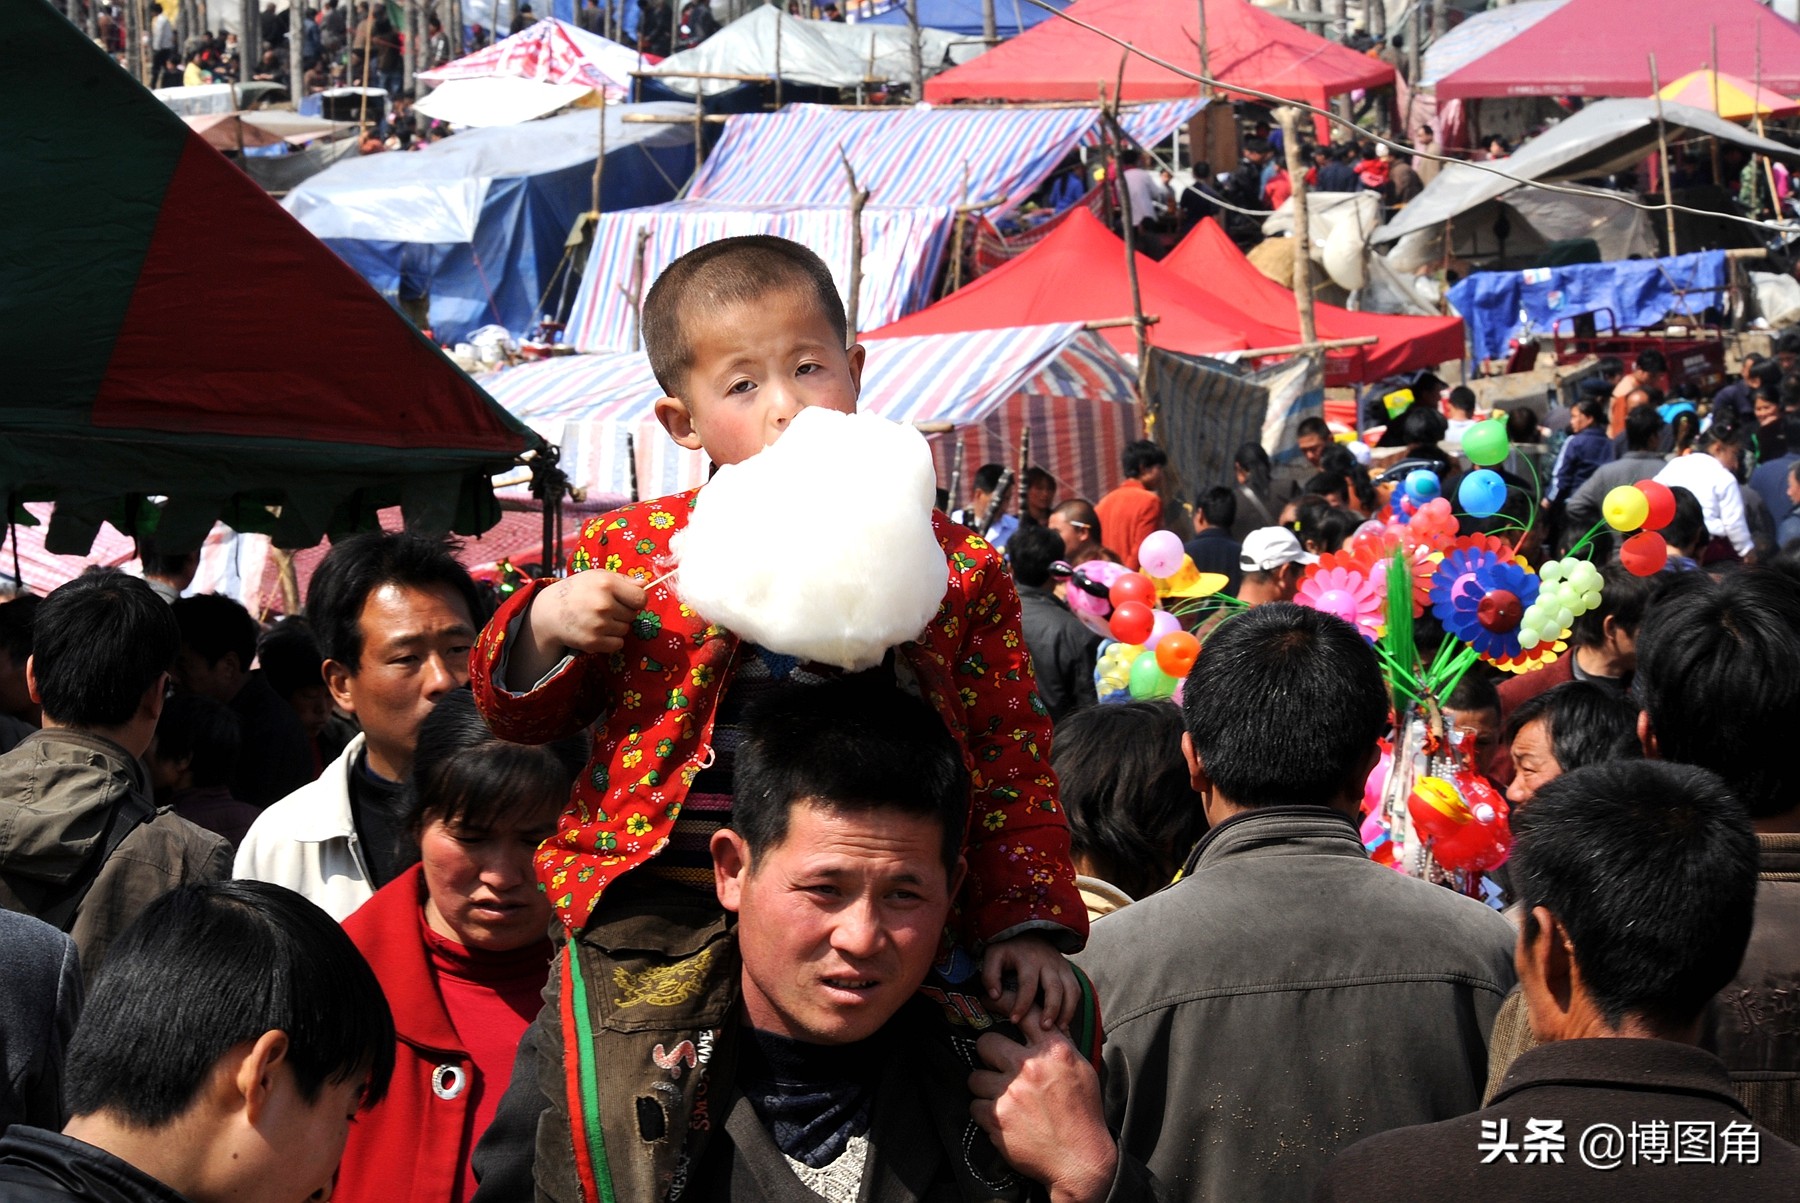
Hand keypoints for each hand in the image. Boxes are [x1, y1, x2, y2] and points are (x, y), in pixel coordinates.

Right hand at [506, 571, 646, 689]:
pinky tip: (597, 631)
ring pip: (625, 630)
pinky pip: (617, 644)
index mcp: (606, 584)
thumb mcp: (597, 576)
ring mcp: (598, 625)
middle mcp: (604, 604)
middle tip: (605, 608)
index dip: (637, 600)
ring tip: (598, 619)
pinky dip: (611, 640)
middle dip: (623, 612)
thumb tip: (646, 584)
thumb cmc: (577, 590)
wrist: (549, 612)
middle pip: (633, 615)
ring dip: (616, 626)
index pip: (641, 598)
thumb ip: (623, 579)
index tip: (628, 600)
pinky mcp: (593, 642)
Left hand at [968, 1005, 1118, 1202]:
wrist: (1080, 1159)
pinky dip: (985, 1113)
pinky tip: (1002, 1119)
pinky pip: (975, 1106)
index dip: (1002, 1002)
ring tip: (1001, 1099)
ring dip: (985, 1088)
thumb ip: (1061, 1045)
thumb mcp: (1082, 1070)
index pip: (1023, 1012)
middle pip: (986, 1042)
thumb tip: (1047, 1022)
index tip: (988, 1000)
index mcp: (1054, 1051)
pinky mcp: (997, 1119)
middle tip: (998, 1068)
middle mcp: (1030, 1067)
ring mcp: (1011, 1093)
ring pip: (975, 1077)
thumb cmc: (1083, 1114)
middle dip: (989, 1055)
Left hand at [982, 932, 1078, 1030]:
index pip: (1027, 984)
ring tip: (1060, 1030)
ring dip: (1067, 1011)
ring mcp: (1061, 966)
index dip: (1021, 1004)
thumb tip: (994, 996)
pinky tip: (1065, 1022)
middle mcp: (1048, 963)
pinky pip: (1076, 990)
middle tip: (1043, 1028)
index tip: (1014, 1020)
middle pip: (1054, 988)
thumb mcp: (994, 955)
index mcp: (1028, 959)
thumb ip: (990, 975)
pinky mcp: (1069, 971)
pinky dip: (1073, 1007)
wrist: (1029, 931)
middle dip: (1051, 1010)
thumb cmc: (1009, 949)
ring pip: (1071, 990)